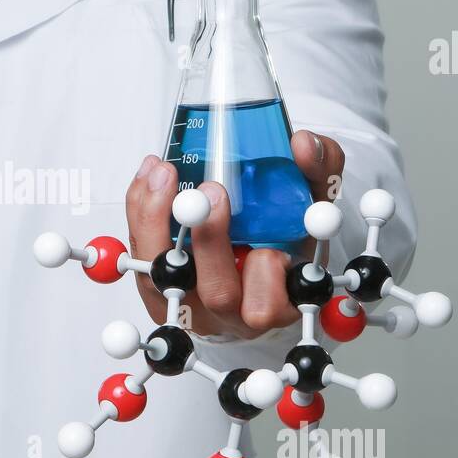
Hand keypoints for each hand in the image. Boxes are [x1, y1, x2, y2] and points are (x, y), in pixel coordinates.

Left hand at [125, 130, 345, 339]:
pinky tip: (151, 177)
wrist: (246, 257)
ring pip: (164, 277)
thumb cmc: (282, 237)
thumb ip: (320, 173)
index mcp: (277, 303)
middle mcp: (229, 314)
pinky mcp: (154, 290)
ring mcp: (187, 305)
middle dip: (212, 241)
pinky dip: (141, 212)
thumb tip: (305, 144)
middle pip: (216, 292)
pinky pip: (138, 257)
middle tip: (212, 190)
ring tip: (165, 173)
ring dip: (159, 221)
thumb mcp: (312, 207)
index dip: (265, 272)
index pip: (269, 305)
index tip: (264, 238)